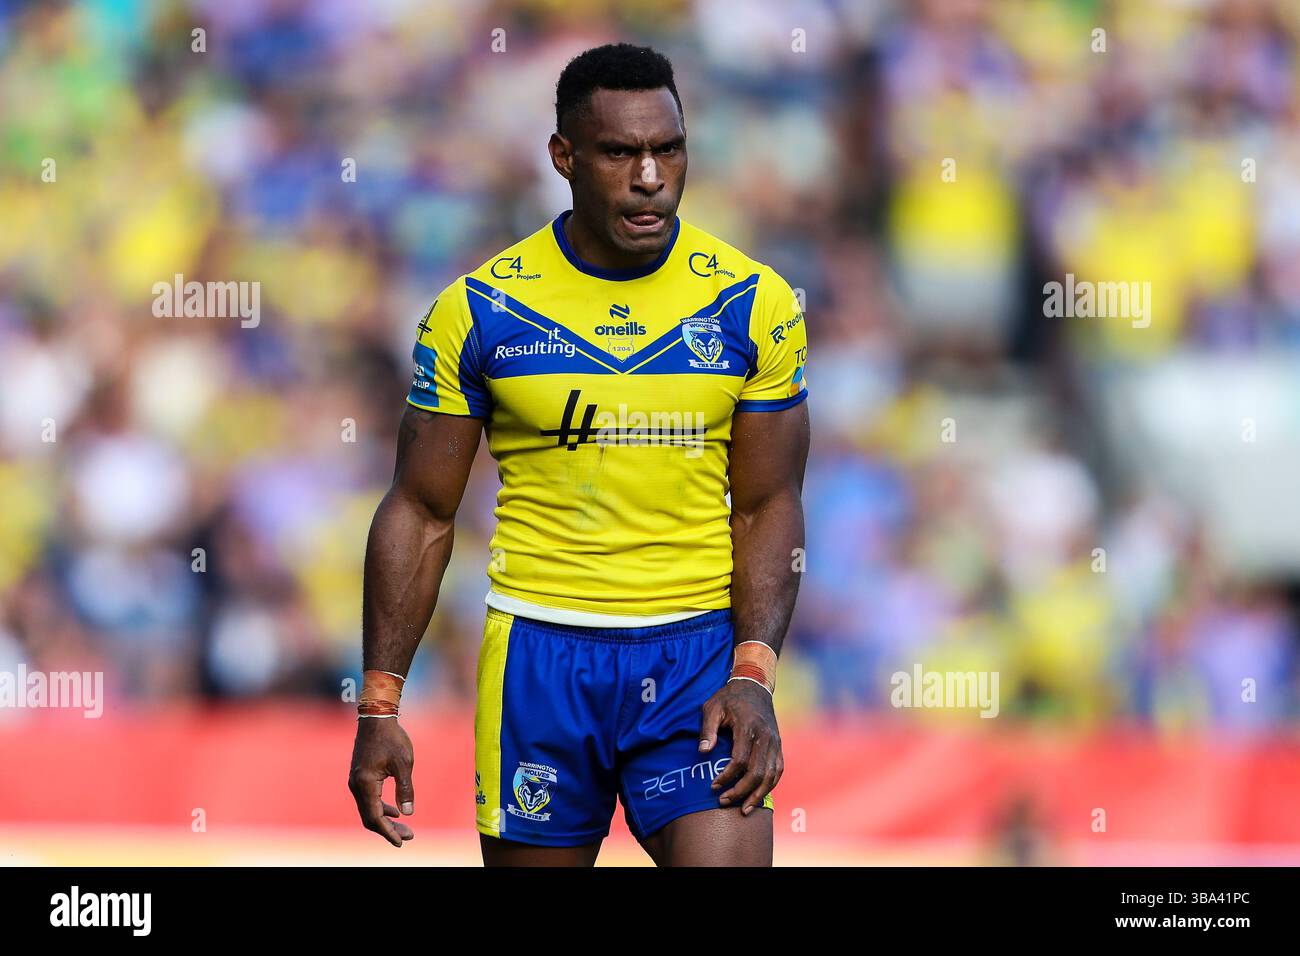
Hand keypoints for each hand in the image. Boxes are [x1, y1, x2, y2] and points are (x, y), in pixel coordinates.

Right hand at [348, 717, 415, 846]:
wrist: (376, 718)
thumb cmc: (392, 739)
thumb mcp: (404, 763)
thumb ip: (405, 789)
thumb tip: (408, 814)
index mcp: (366, 784)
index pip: (375, 817)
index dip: (388, 831)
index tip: (402, 842)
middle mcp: (356, 785)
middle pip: (370, 817)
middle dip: (388, 829)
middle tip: (408, 837)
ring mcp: (356, 782)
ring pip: (368, 810)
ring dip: (385, 820)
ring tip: (404, 828)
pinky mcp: (359, 777)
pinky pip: (368, 800)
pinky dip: (380, 809)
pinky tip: (394, 811)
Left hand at [698, 678, 782, 814]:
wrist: (755, 686)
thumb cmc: (729, 698)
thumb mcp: (712, 707)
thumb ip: (707, 730)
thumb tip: (703, 752)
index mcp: (748, 727)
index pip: (740, 760)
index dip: (727, 776)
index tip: (713, 785)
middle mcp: (765, 737)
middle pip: (757, 773)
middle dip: (740, 791)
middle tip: (723, 801)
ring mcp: (775, 742)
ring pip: (771, 776)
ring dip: (757, 795)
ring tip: (743, 809)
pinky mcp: (779, 746)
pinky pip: (778, 771)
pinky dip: (769, 786)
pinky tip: (757, 796)